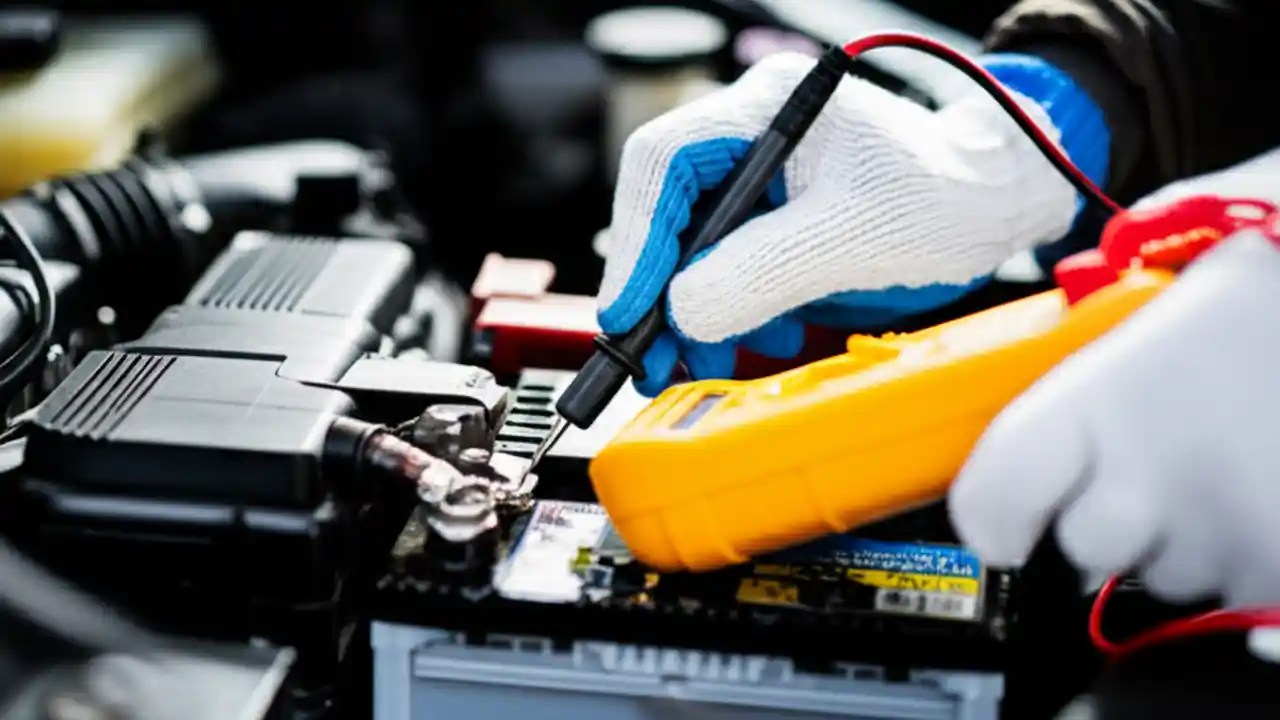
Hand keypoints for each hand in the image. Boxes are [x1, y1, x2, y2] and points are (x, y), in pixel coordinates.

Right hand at [597, 51, 1079, 395]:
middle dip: (657, 291)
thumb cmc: (945, 196)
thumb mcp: (854, 235)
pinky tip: (749, 342)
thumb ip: (765, 271)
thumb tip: (683, 312)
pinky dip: (725, 316)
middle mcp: (749, 143)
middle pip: (666, 213)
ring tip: (702, 361)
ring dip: (688, 314)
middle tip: (649, 357)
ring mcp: (758, 187)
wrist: (993, 209)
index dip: (637, 240)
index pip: (663, 164)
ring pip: (689, 252)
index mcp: (764, 112)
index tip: (630, 310)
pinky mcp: (771, 229)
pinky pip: (724, 274)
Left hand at [949, 227, 1279, 606]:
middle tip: (1163, 448)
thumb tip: (1084, 283)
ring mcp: (1235, 537)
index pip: (993, 500)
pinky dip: (1252, 549)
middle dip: (1112, 509)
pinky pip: (1242, 587)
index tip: (1006, 510)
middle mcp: (1161, 480)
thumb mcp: (1200, 253)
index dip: (995, 509)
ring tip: (1241, 448)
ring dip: (1186, 527)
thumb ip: (1119, 283)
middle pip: (1084, 544)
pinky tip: (1273, 482)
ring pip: (1166, 570)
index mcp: (1110, 399)